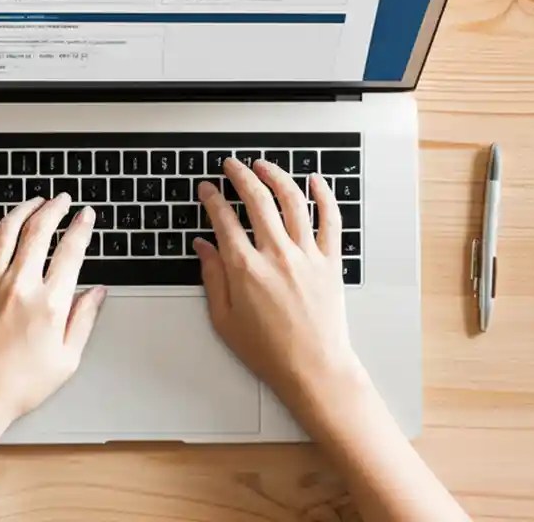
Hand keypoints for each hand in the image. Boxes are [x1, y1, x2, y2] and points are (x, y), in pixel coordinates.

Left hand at [0, 195, 106, 433]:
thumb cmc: (17, 387)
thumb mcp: (66, 360)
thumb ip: (84, 320)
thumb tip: (97, 293)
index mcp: (49, 305)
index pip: (71, 252)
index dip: (82, 228)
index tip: (86, 216)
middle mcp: (19, 287)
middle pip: (39, 231)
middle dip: (54, 209)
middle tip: (62, 201)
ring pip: (6, 231)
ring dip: (23, 210)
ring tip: (34, 201)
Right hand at [194, 159, 362, 418]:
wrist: (313, 368)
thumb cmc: (269, 351)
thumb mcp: (224, 319)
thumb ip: (212, 278)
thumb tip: (204, 248)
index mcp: (246, 270)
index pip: (224, 220)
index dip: (212, 199)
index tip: (207, 190)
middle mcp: (276, 255)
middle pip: (257, 200)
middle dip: (240, 176)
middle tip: (231, 166)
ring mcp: (306, 256)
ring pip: (292, 201)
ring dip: (276, 176)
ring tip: (263, 165)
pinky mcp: (330, 262)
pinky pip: (330, 220)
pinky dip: (324, 196)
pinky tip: (315, 182)